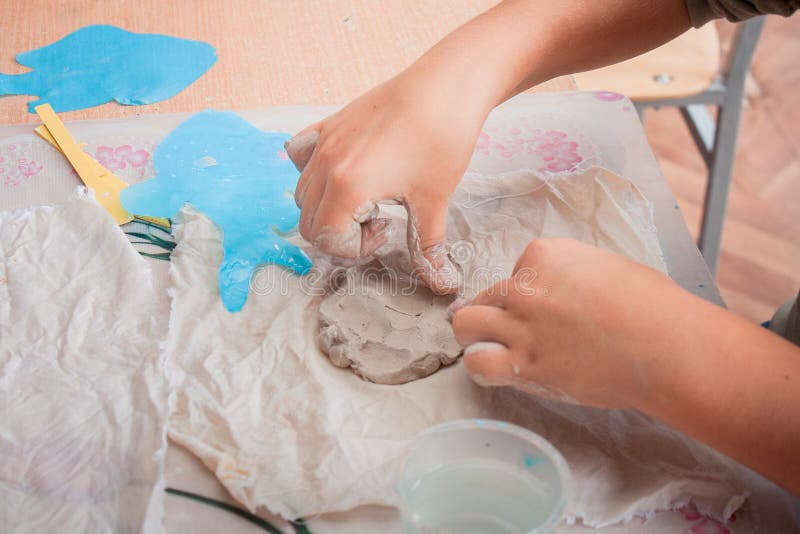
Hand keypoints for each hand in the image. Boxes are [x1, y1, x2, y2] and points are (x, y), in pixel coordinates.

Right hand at [285, 72, 488, 293]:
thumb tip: (440, 283)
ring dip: (328, 207)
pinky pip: (300, 155)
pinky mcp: (330, 123)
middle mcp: (326, 164)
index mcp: (348, 187)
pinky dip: (313, 172)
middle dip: (339, 233)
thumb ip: (427, 247)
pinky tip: (346, 170)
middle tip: (378, 221)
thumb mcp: (434, 201)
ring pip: (302, 192)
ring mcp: (324, 141)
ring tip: (368, 196)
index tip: (387, 233)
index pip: (325, 239)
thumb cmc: (442, 139)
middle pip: (308, 221)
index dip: (354, 248)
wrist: (447, 85)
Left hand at [452, 238, 695, 409]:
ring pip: (467, 325)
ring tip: (493, 347)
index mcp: (544, 254)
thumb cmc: (652, 306)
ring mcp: (521, 325)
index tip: (548, 307)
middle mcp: (525, 286)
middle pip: (486, 296)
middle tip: (514, 329)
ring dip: (476, 336)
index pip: (515, 270)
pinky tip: (497, 369)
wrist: (666, 347)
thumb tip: (558, 291)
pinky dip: (481, 366)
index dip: (528, 291)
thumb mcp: (605, 267)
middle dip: (497, 312)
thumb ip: (568, 275)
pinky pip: (478, 363)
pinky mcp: (524, 364)